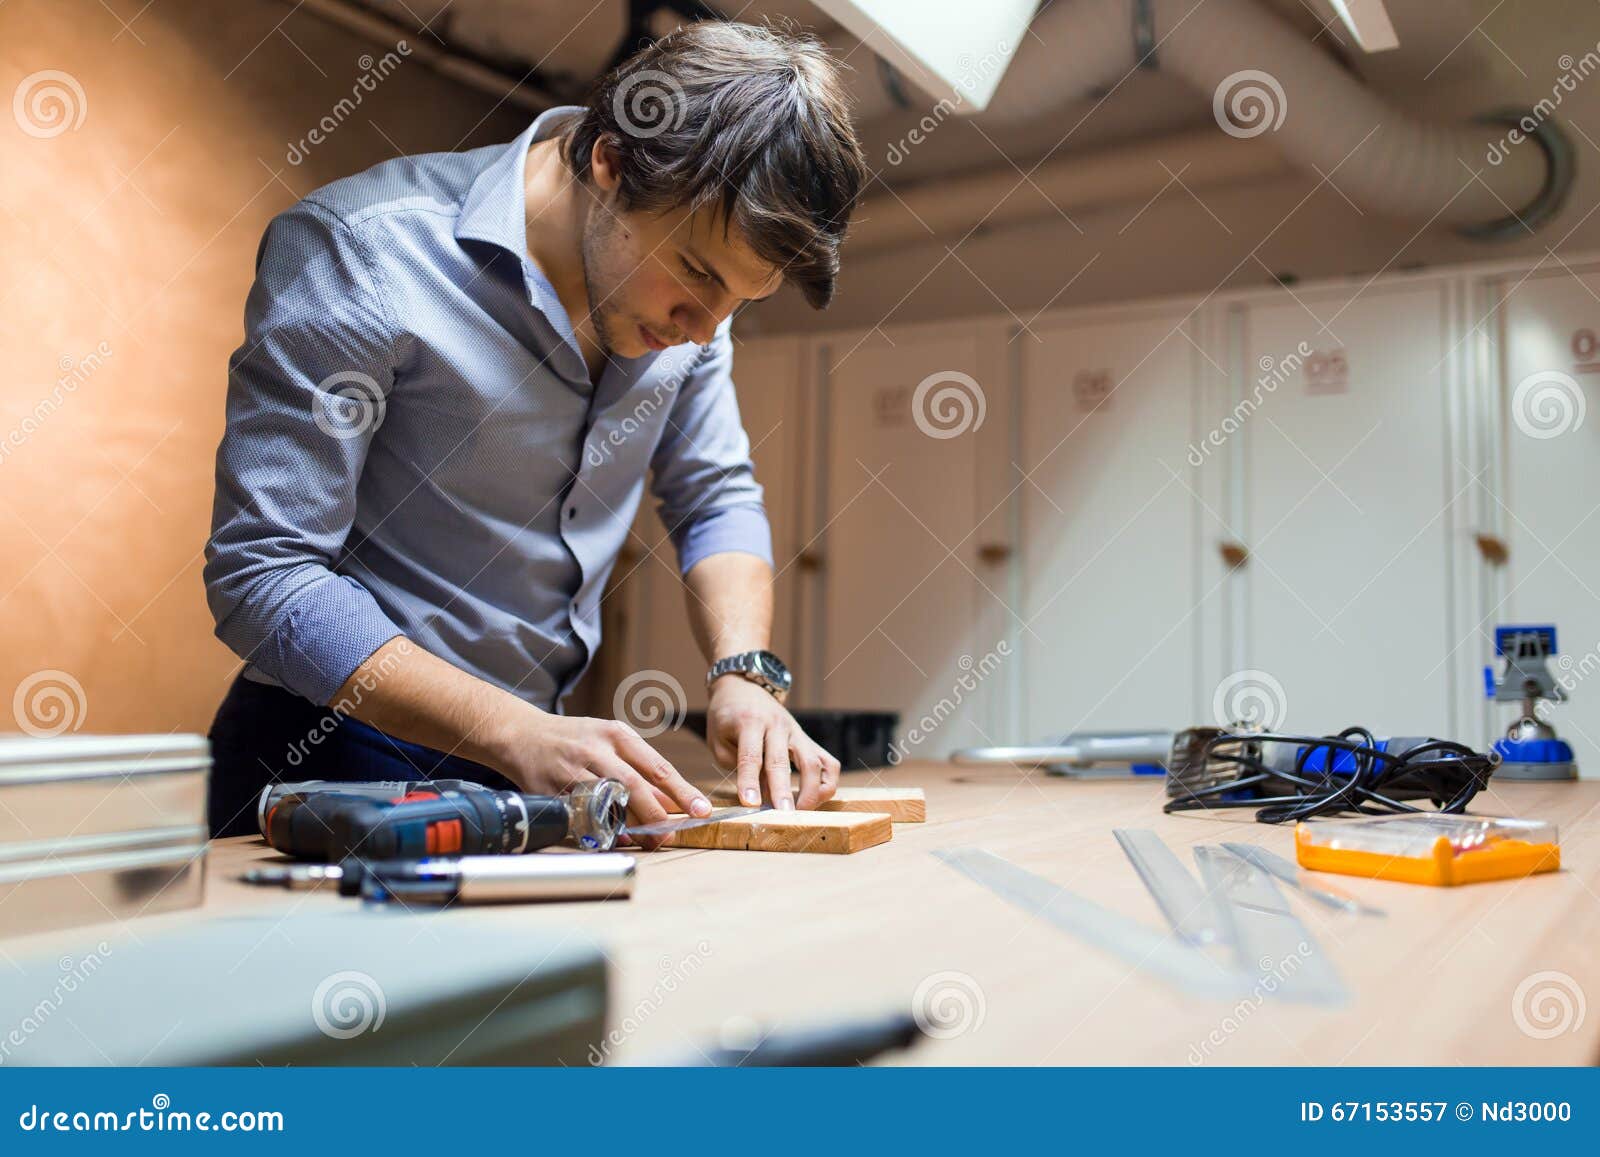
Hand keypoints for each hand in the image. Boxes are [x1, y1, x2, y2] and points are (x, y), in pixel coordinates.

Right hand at [495, 709, 710, 847]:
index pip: (656, 766)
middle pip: (633, 785)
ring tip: (648, 840)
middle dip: (657, 815)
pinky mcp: (550, 789)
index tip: (701, 810)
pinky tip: (613, 838)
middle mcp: (594, 749)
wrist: (521, 734)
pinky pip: (579, 815)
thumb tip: (671, 802)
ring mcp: (571, 769)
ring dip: (630, 825)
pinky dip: (598, 829)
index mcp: (615, 734)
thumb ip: (640, 768)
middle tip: (671, 835)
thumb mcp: (609, 741)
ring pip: (607, 802)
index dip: (681, 791)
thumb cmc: (573, 739)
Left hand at [705, 676, 839, 809]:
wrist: (744, 687)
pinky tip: (815, 799)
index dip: (750, 781)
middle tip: (783, 815)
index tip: (750, 804)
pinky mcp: (809, 740)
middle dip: (783, 790)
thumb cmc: (727, 716)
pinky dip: (826, 783)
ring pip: (814, 762)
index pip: (751, 755)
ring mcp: (797, 732)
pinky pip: (828, 763)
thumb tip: (758, 796)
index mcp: (749, 722)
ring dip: (810, 791)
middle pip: (783, 761)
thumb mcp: (718, 738)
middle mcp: (777, 725)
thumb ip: (736, 765)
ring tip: (801, 812)